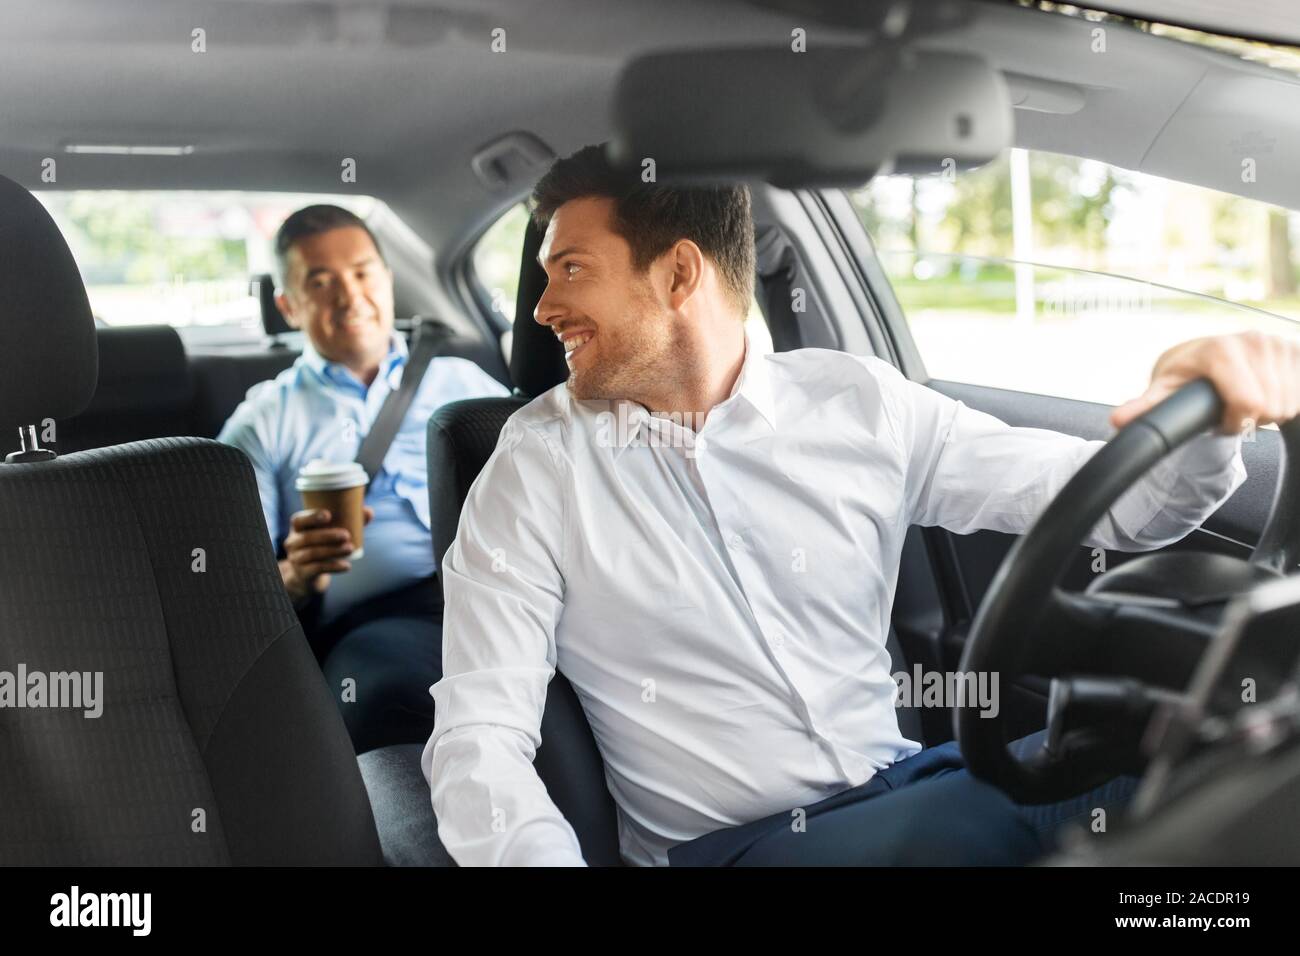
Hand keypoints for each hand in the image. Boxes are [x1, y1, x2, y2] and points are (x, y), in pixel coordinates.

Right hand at [278, 505, 374, 602]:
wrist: (307, 574)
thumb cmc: (321, 545)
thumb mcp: (330, 532)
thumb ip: (349, 520)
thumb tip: (369, 511)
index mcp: (298, 528)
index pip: (298, 520)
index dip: (312, 517)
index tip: (329, 515)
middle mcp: (292, 542)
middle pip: (307, 537)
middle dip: (328, 535)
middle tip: (346, 535)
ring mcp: (296, 559)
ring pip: (313, 553)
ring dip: (333, 551)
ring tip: (350, 549)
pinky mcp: (302, 573)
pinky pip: (316, 569)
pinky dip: (333, 567)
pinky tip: (346, 566)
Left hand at [1110, 331, 1299, 434]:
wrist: (1204, 354)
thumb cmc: (1184, 374)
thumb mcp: (1163, 390)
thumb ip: (1147, 408)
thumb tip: (1118, 421)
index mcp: (1221, 350)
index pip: (1249, 403)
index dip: (1236, 422)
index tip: (1220, 419)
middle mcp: (1252, 340)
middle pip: (1271, 406)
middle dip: (1250, 418)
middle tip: (1230, 409)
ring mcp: (1277, 343)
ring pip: (1289, 402)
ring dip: (1268, 411)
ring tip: (1243, 399)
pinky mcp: (1295, 350)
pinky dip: (1285, 400)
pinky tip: (1263, 391)